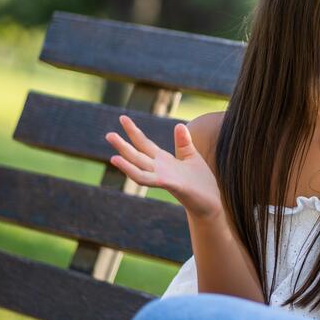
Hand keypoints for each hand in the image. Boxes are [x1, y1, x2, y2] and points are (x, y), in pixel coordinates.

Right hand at [105, 115, 222, 219]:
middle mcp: (159, 168)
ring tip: (112, 156)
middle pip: (137, 155)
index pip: (144, 144)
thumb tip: (179, 124)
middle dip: (123, 145)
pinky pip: (150, 179)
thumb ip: (183, 142)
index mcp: (164, 160)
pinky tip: (136, 172)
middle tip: (108, 134)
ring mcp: (163, 177)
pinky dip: (139, 174)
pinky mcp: (171, 185)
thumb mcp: (192, 157)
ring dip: (126, 163)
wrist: (211, 202)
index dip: (134, 131)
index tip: (122, 117)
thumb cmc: (200, 181)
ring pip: (140, 168)